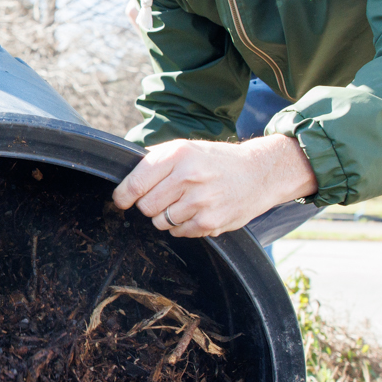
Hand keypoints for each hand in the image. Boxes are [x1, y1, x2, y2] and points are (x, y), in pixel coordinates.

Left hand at [111, 136, 317, 237]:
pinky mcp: (209, 222)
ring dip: (166, 216)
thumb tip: (125, 179)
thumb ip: (156, 160)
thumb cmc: (216, 161)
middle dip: (149, 204)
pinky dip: (182, 226)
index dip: (123, 195)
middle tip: (165, 197)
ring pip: (159, 222)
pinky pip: (178, 233)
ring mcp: (200, 201)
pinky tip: (197, 211)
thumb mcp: (186, 148)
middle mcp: (188, 176)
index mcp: (177, 154)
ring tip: (185, 202)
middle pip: (145, 206)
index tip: (122, 200)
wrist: (259, 173)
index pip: (135, 183)